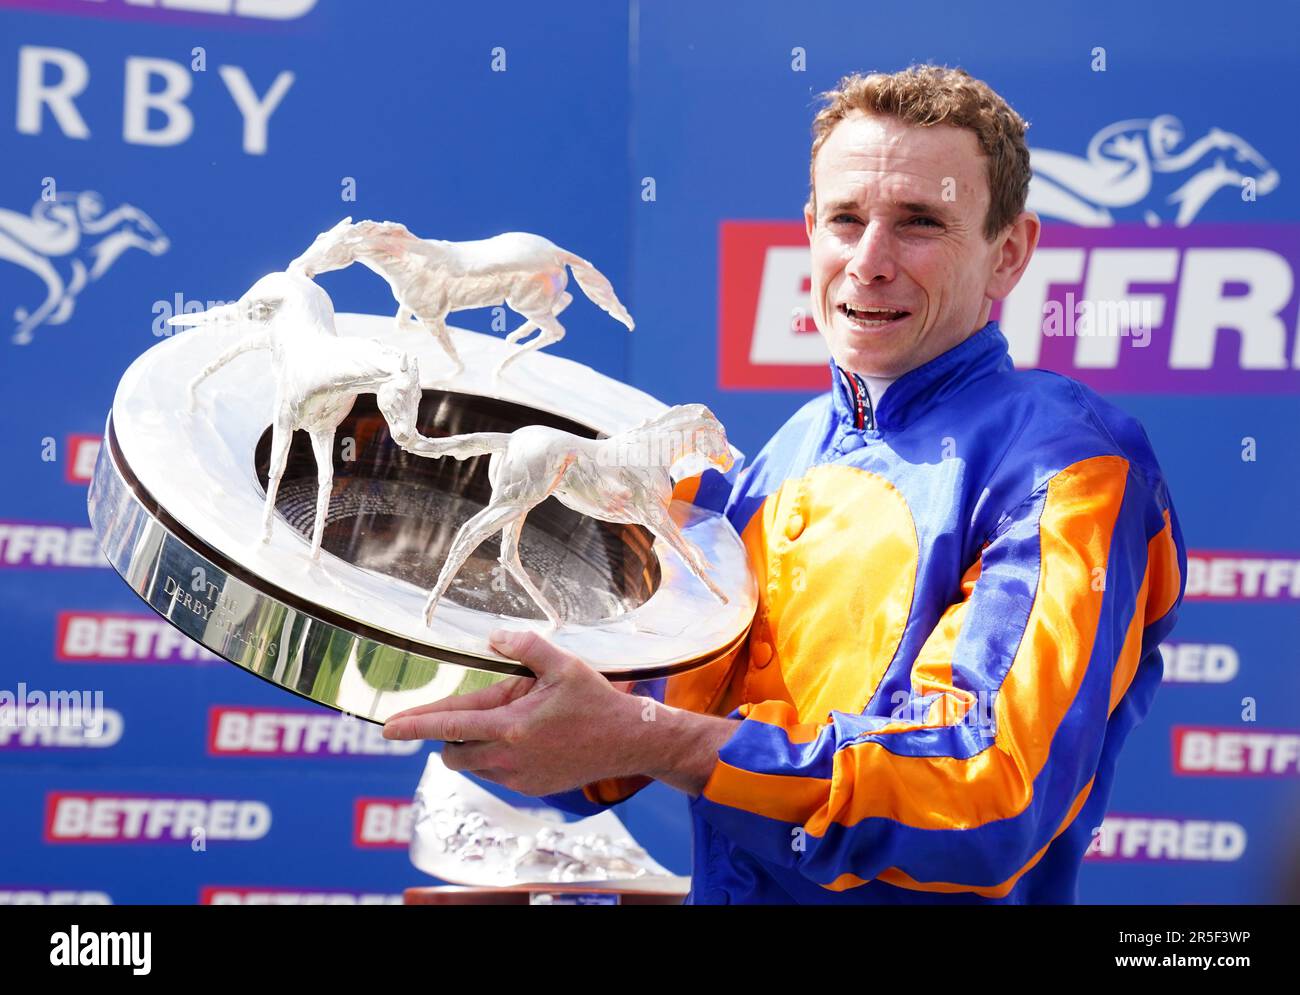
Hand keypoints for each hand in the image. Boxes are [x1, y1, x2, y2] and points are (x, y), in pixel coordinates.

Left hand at [382, 628, 646, 795]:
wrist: (628, 741)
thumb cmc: (595, 701)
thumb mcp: (562, 664)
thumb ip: (523, 646)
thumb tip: (492, 637)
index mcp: (511, 726)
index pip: (449, 724)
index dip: (415, 724)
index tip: (387, 728)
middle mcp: (508, 758)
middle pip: (452, 751)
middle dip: (447, 735)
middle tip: (470, 712)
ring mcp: (518, 778)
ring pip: (472, 766)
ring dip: (472, 746)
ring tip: (507, 721)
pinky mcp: (529, 789)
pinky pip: (494, 775)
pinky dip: (494, 758)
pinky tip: (524, 739)